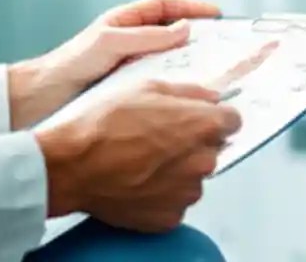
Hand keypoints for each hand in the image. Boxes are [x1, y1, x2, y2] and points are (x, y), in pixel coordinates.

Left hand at [9, 0, 220, 127]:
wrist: (40, 98)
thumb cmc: (70, 65)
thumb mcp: (110, 44)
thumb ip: (147, 36)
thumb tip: (184, 28)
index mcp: (125, 21)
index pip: (165, 5)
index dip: (191, 6)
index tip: (216, 15)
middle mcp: (131, 39)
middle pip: (172, 29)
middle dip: (197, 32)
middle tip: (222, 42)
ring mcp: (130, 62)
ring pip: (169, 55)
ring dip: (190, 60)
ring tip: (212, 68)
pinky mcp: (129, 85)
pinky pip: (160, 77)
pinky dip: (176, 81)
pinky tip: (187, 92)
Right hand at [37, 79, 239, 232]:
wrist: (73, 166)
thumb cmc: (106, 124)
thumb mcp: (148, 88)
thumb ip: (189, 92)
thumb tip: (210, 97)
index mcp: (204, 126)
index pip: (232, 121)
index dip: (212, 118)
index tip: (196, 120)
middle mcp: (204, 161)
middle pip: (211, 150)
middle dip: (192, 144)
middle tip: (158, 140)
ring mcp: (188, 192)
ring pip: (193, 177)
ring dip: (178, 171)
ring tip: (143, 163)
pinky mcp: (170, 216)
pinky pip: (175, 201)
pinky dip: (162, 194)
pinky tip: (138, 182)